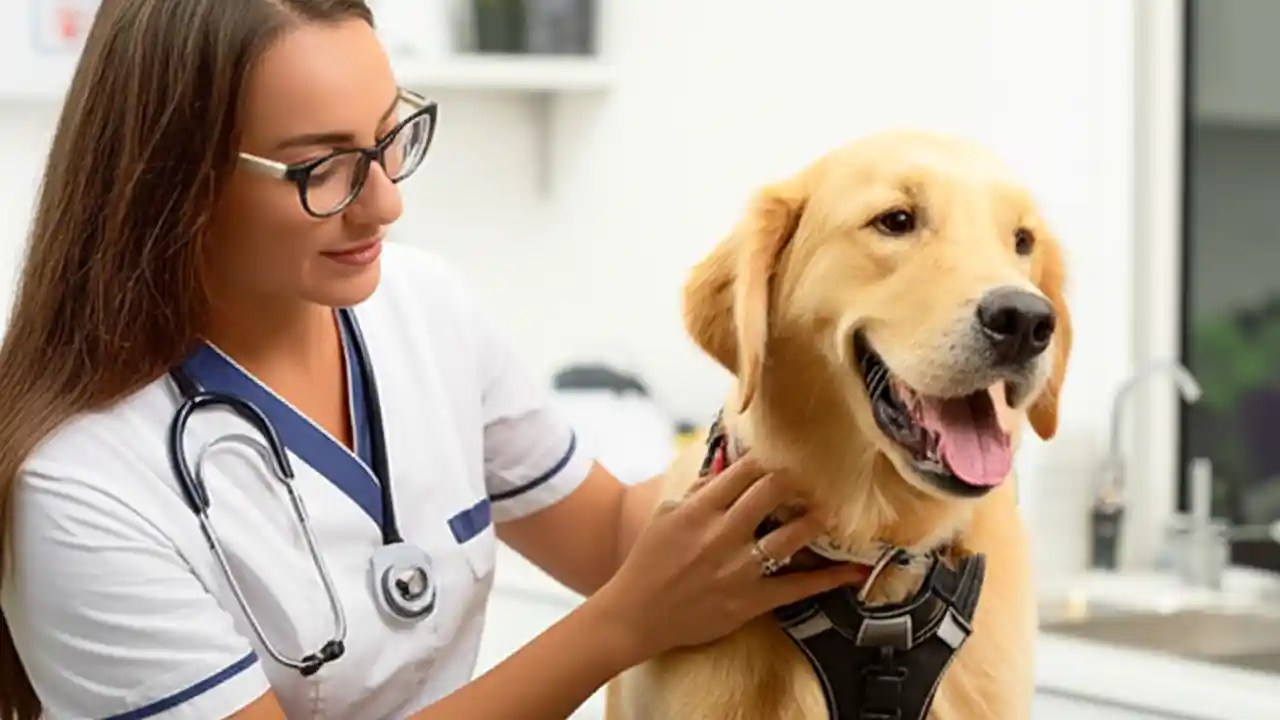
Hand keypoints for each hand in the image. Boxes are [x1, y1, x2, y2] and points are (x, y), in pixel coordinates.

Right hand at [588, 453, 868, 664]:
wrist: (636, 615)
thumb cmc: (649, 562)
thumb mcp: (665, 515)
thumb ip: (698, 489)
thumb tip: (727, 466)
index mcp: (698, 509)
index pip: (743, 471)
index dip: (770, 458)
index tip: (788, 453)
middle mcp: (721, 534)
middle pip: (771, 492)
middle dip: (798, 480)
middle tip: (819, 474)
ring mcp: (737, 568)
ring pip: (791, 535)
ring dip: (818, 519)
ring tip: (837, 509)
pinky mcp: (750, 600)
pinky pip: (798, 587)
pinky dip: (830, 578)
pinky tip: (854, 570)